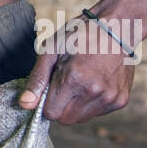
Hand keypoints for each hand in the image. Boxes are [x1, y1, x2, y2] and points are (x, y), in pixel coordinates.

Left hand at [17, 16, 135, 123]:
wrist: (117, 27)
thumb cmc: (80, 35)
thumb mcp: (51, 50)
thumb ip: (37, 79)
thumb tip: (25, 105)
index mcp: (74, 78)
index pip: (51, 113)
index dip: (47, 102)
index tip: (51, 88)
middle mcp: (94, 92)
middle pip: (66, 120)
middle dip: (60, 106)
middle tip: (65, 84)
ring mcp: (110, 97)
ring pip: (82, 119)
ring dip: (76, 106)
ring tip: (80, 82)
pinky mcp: (121, 100)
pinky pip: (98, 113)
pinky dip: (92, 103)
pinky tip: (94, 83)